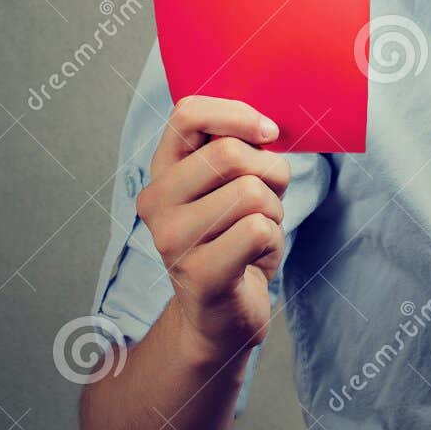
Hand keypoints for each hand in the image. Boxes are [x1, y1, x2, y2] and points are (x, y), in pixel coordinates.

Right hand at [136, 95, 290, 361]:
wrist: (222, 316)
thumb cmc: (235, 238)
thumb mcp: (231, 184)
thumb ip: (239, 147)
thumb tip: (267, 128)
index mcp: (163, 171)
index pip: (187, 113)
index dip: (237, 114)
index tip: (267, 134)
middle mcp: (156, 202)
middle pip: (230, 154)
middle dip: (270, 173)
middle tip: (267, 200)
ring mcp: (172, 240)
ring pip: (251, 192)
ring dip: (274, 211)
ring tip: (257, 233)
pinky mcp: (199, 274)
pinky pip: (259, 230)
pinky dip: (274, 240)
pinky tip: (256, 258)